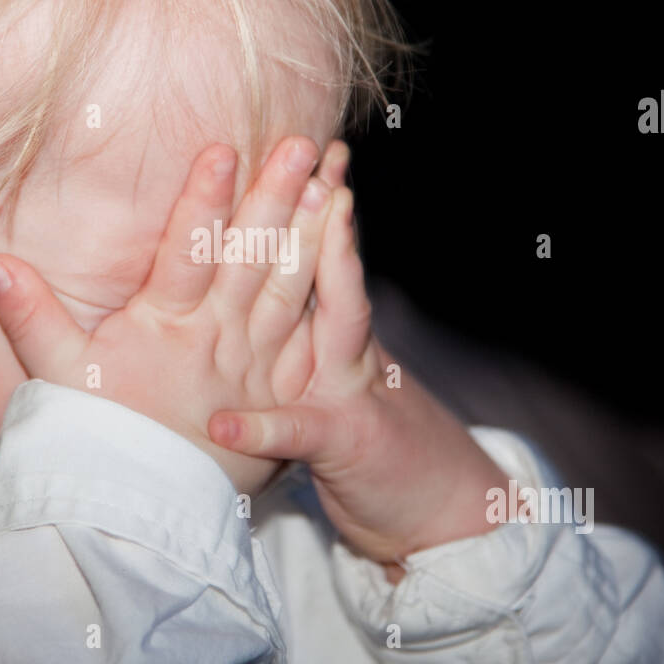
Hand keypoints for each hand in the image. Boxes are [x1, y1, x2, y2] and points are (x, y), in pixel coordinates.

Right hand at [0, 136, 343, 494]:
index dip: (202, 202)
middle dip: (275, 196)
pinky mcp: (280, 384)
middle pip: (250, 258)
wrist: (146, 508)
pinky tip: (342, 244)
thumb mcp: (56, 378)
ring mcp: (255, 362)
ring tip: (331, 178)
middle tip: (298, 143)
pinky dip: (330, 286)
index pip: (186, 254)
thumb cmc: (99, 435)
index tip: (222, 151)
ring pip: (290, 286)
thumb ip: (28, 317)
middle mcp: (217, 338)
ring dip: (312, 231)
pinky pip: (312, 329)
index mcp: (164, 328)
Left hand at [207, 161, 510, 574]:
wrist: (438, 513)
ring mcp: (349, 392)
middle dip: (328, 211)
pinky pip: (297, 435)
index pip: (321, 257)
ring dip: (335, 272)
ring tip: (330, 221)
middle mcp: (344, 350)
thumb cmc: (368, 444)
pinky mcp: (342, 447)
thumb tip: (273, 291)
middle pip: (336, 270)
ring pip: (341, 324)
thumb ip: (306, 340)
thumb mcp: (333, 385)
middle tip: (323, 154)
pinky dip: (263, 430)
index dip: (317, 204)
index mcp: (330, 334)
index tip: (314, 150)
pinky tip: (225, 423)